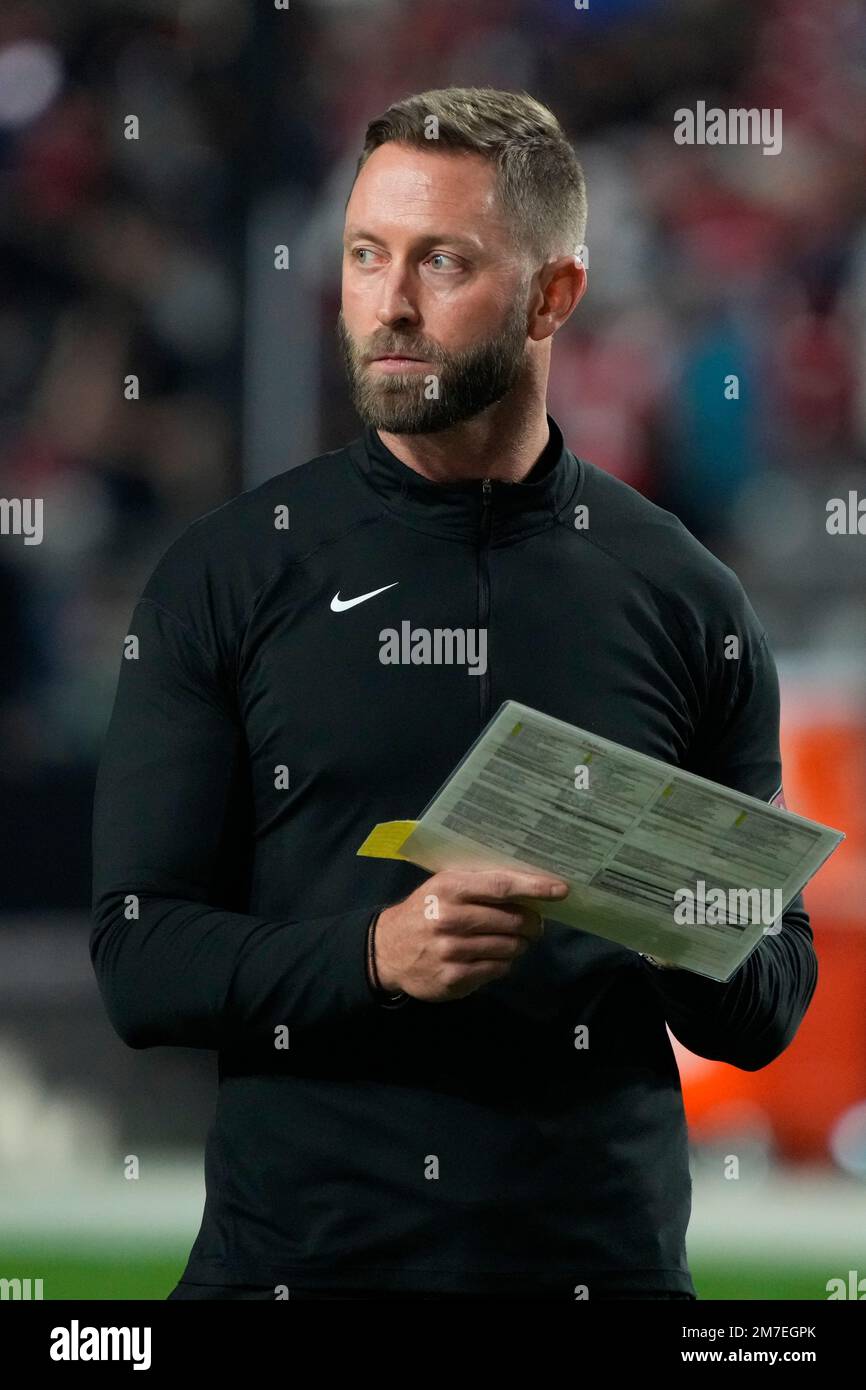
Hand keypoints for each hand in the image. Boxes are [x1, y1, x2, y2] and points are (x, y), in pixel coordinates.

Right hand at [372, 868, 568, 1002]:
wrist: (387, 949)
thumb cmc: (424, 911)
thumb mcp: (443, 887)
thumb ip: (480, 885)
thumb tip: (529, 885)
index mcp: (451, 888)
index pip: (502, 886)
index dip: (535, 887)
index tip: (561, 889)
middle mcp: (451, 918)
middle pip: (513, 920)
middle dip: (531, 923)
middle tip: (533, 924)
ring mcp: (452, 950)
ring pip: (510, 947)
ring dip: (518, 944)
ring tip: (510, 940)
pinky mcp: (454, 978)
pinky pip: (498, 969)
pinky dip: (502, 963)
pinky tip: (490, 957)